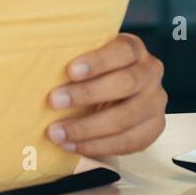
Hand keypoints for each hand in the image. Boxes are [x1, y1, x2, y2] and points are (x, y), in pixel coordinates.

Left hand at [44, 33, 167, 156]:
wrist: (113, 96)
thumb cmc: (93, 76)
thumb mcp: (87, 62)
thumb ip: (73, 63)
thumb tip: (39, 68)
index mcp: (133, 49)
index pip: (122, 51)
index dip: (97, 61)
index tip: (69, 71)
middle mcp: (150, 72)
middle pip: (125, 83)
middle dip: (87, 94)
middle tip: (54, 102)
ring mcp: (156, 101)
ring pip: (126, 117)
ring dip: (88, 128)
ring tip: (57, 133)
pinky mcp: (154, 127)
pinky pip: (128, 142)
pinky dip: (98, 146)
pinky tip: (73, 145)